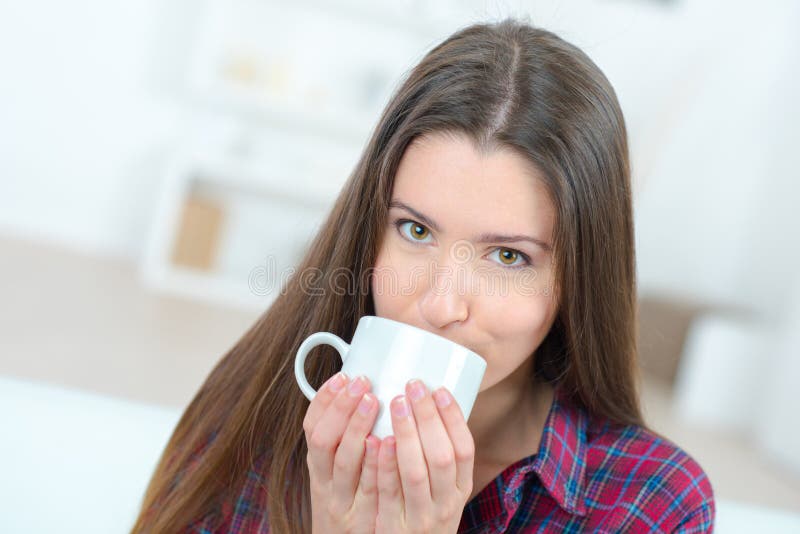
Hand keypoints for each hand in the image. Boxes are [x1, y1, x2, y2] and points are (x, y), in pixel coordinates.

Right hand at [303, 373, 381, 533]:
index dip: (324, 401)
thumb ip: (346, 443)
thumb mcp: (336, 477)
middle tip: (362, 383)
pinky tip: (386, 441)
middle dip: (342, 407)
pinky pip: (371, 488)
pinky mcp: (366, 520)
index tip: (342, 377)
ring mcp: (345, 502)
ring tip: (373, 400)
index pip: (311, 428)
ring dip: (358, 427)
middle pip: (325, 440)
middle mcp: (326, 484)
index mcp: (319, 468)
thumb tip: (363, 398)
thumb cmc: (348, 509)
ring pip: (344, 461)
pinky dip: (376, 463)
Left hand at [375, 380, 474, 532]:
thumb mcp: (440, 492)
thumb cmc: (422, 515)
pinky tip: (377, 438)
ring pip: (415, 472)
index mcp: (459, 489)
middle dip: (428, 417)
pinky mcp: (392, 527)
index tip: (439, 389)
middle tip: (413, 387)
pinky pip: (388, 491)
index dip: (453, 418)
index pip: (464, 450)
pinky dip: (383, 464)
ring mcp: (419, 517)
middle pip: (442, 456)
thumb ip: (436, 457)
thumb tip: (426, 406)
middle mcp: (445, 504)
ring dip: (407, 434)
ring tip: (396, 403)